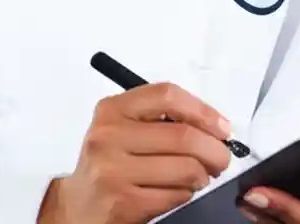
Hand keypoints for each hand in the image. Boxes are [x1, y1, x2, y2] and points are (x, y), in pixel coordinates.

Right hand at [37, 82, 233, 223]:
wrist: (78, 205)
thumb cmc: (109, 163)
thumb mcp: (122, 128)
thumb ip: (160, 119)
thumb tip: (215, 127)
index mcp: (112, 110)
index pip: (167, 95)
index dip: (203, 110)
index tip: (221, 127)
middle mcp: (108, 136)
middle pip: (183, 136)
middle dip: (215, 150)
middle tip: (221, 158)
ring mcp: (113, 171)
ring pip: (186, 169)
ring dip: (202, 176)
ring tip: (196, 177)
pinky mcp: (123, 202)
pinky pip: (177, 196)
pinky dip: (186, 194)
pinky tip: (175, 191)